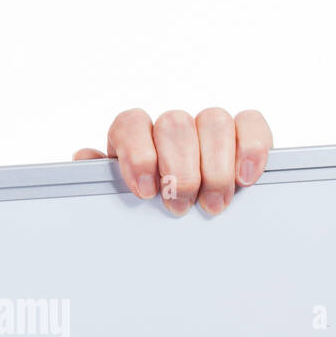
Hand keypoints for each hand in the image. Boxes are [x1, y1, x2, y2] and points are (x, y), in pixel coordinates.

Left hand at [72, 109, 272, 215]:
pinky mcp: (243, 133)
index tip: (145, 192)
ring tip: (213, 204)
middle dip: (179, 170)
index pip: (131, 123)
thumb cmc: (146, 203)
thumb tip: (85, 157)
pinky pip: (250, 122)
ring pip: (213, 121)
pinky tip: (245, 178)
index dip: (138, 154)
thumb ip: (101, 176)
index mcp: (133, 135)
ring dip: (215, 167)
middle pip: (174, 124)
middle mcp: (169, 126)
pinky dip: (250, 148)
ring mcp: (206, 126)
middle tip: (180, 206)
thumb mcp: (120, 196)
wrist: (180, 215)